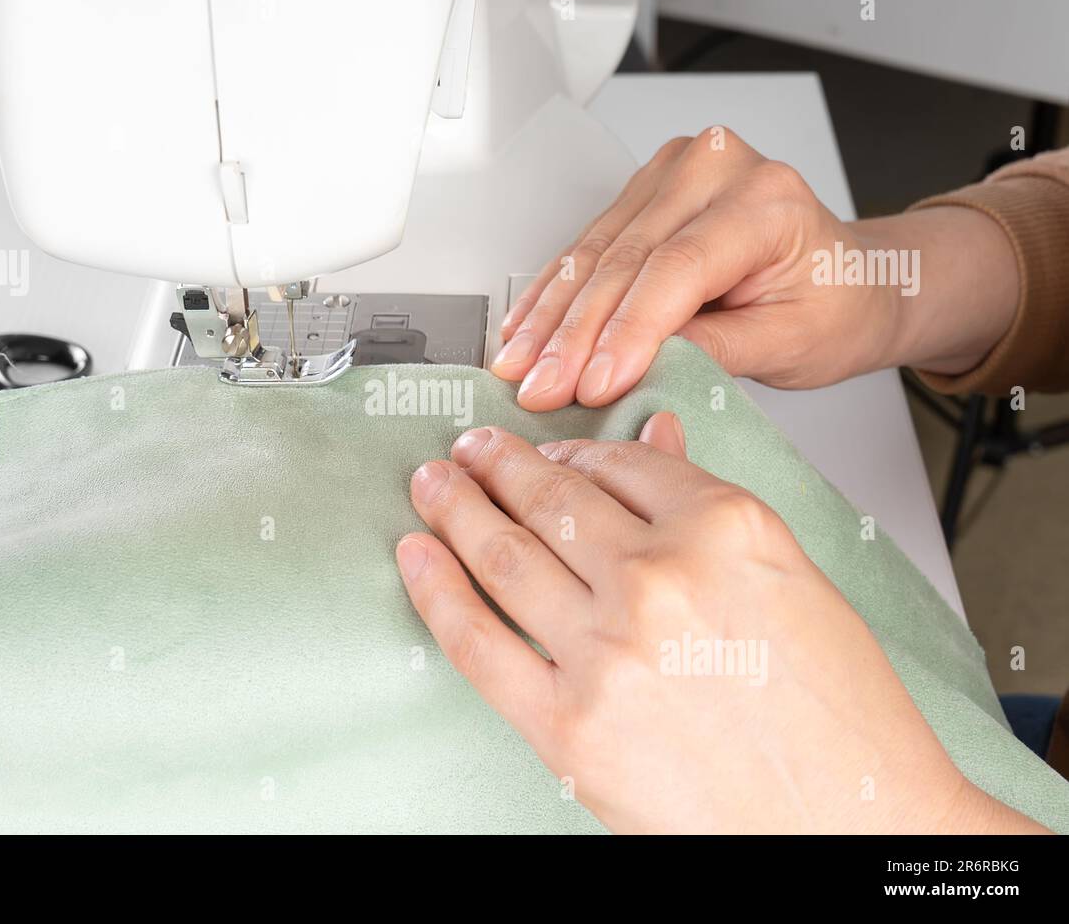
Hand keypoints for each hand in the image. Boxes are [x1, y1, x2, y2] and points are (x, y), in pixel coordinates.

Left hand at [395, 414, 1043, 832]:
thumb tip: (655, 442)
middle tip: (470, 449)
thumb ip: (710, 506)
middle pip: (552, 498)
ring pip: (505, 554)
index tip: (546, 450)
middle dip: (499, 465)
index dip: (572, 450)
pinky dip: (438, 591)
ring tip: (433, 485)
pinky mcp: (567, 721)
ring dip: (457, 507)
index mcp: (727, 529)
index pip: (622, 463)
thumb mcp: (790, 581)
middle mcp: (661, 576)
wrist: (850, 825)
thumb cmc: (840, 717)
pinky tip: (417, 556)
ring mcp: (608, 649)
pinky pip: (479, 641)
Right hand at [493, 127, 1019, 409]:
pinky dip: (555, 293)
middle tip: (537, 389)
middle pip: (624, 259)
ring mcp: (677, 171)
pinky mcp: (646, 189)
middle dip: (572, 336)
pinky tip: (525, 328)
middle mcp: (717, 169)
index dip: (625, 332)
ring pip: (594, 252)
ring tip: (518, 368)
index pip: (676, 269)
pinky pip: (589, 244)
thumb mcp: (790, 344)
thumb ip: (712, 351)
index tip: (590, 385)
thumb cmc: (836, 306)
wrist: (853, 280)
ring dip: (550, 317)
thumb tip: (631, 370)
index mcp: (767, 199)